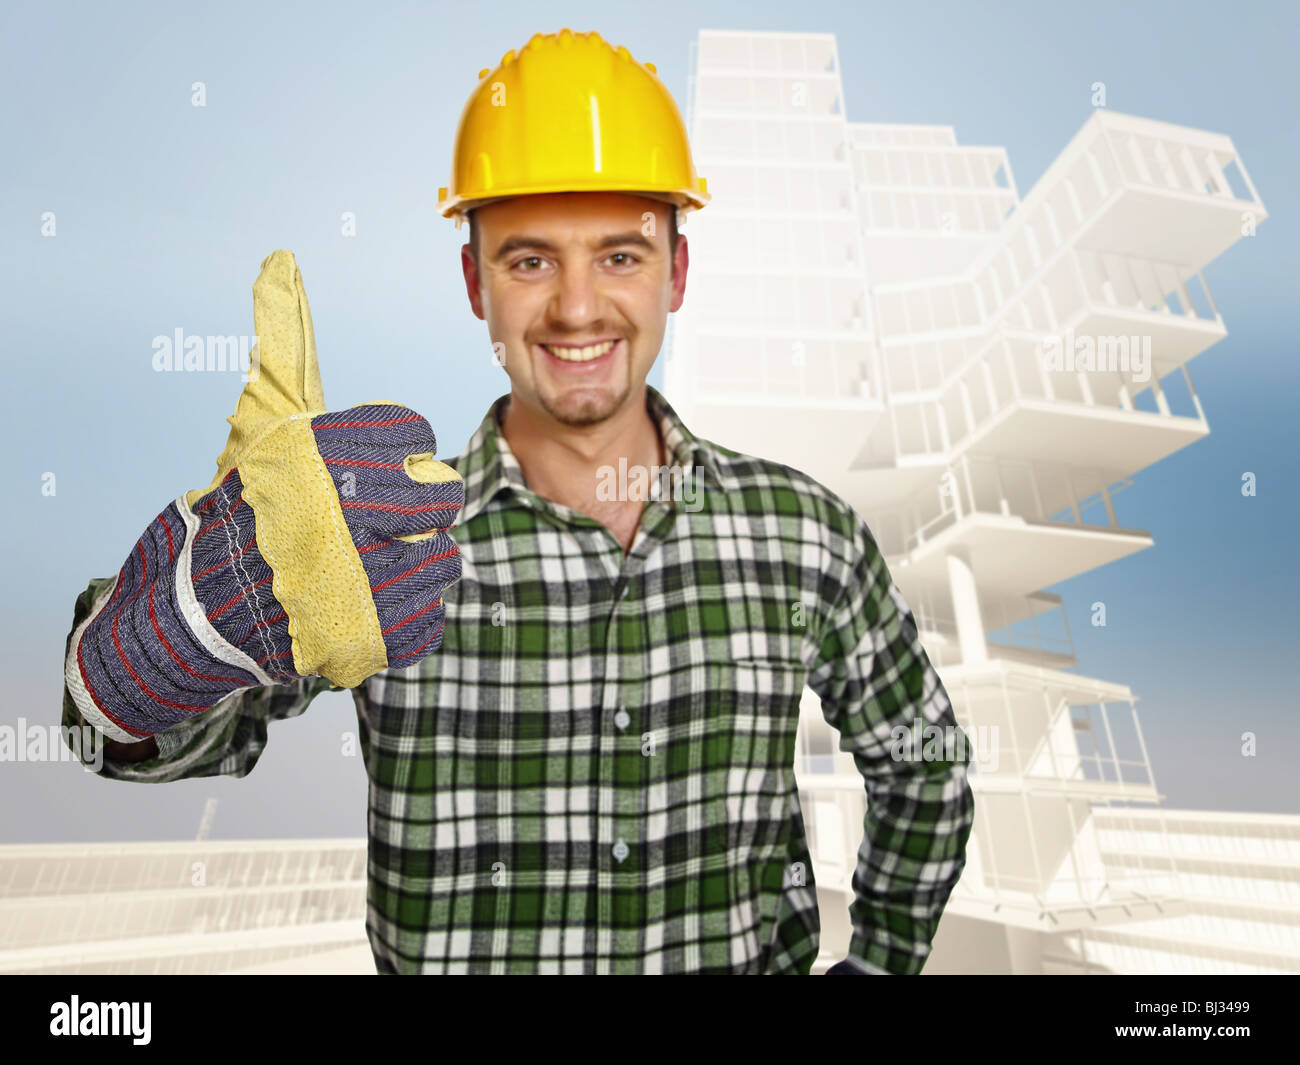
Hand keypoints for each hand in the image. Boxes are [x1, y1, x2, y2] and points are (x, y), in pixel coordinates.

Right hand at [66, 251, 462, 743]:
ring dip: (411, 563)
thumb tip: (280, 260)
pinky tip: (366, 603)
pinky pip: (429, 618)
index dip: (395, 456)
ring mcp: (357, 582)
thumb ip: (285, 342)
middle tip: (376, 521)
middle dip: (412, 510)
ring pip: (443, 561)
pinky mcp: (368, 639)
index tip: (366, 471)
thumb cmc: (250, 502)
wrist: (205, 605)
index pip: (415, 437)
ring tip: (368, 564)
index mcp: (328, 454)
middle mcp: (344, 515)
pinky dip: (403, 614)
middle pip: (441, 500)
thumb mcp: (267, 417)